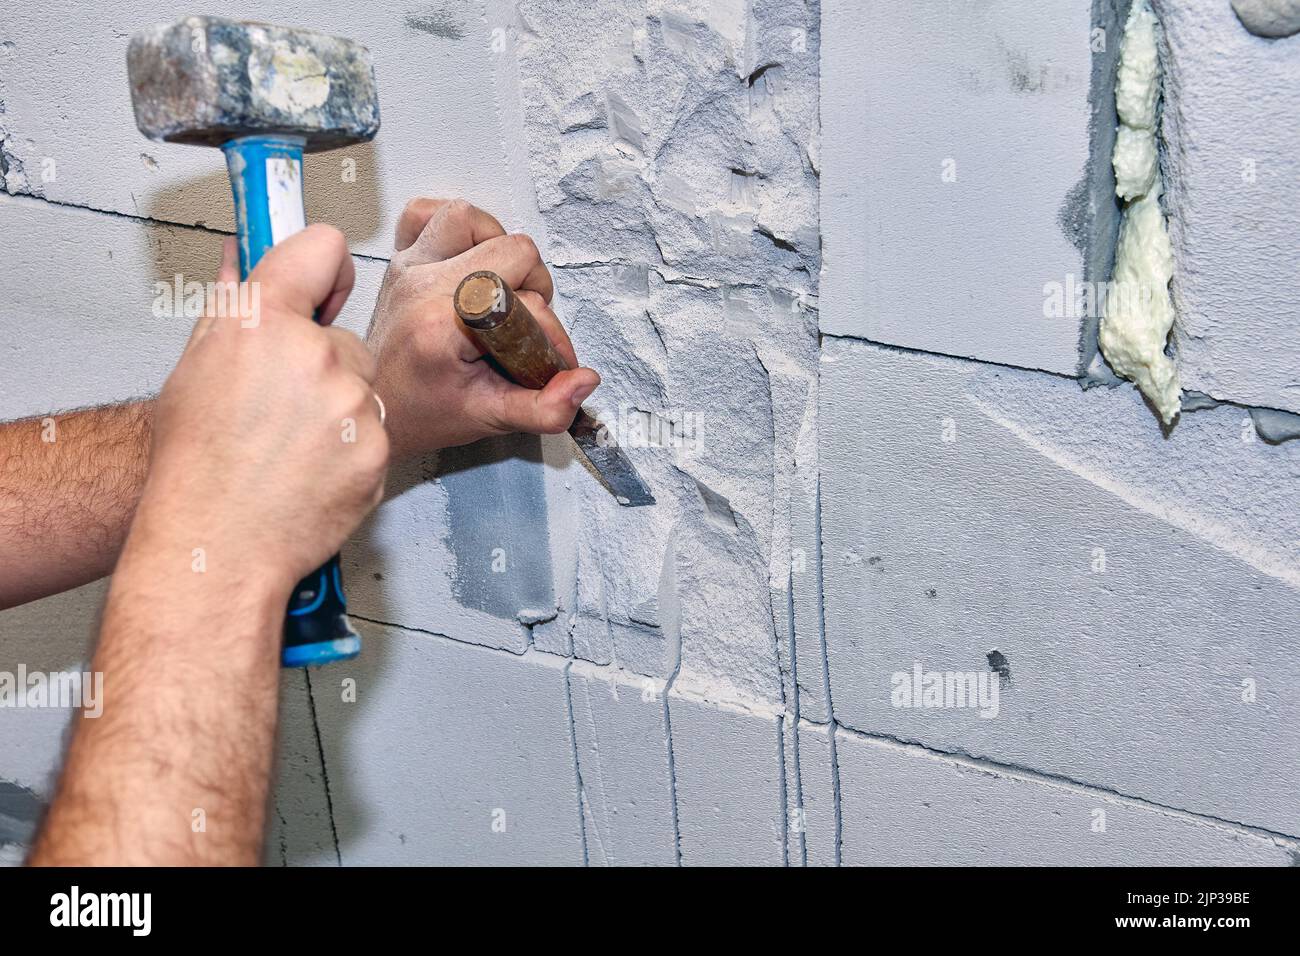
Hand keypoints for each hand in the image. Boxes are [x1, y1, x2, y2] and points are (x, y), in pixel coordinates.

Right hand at [138, 226, 388, 593]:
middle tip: (280, 403)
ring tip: (290, 444)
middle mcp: (315, 355)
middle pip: (344, 335)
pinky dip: (352, 448)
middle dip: (322, 361)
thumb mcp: (195, 368)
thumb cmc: (195, 465)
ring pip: (361, 387)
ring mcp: (352, 404)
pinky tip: (310, 468)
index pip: (322, 247)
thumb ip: (231, 304)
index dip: (323, 268)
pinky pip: (373, 431)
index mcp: (262, 322)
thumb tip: (242, 256)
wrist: (216, 543)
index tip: (320, 288)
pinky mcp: (378, 448)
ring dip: (337, 408)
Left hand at [366, 198, 600, 457]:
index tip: (547, 360)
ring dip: (498, 247)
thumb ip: (544, 408)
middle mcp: (422, 285)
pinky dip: (456, 228)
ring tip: (502, 286)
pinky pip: (425, 212)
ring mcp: (409, 267)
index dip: (551, 334)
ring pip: (471, 219)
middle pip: (512, 251)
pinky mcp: (401, 258)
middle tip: (526, 323)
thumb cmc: (423, 413)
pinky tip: (470, 258)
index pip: (526, 301)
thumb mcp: (490, 419)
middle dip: (534, 286)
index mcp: (442, 324)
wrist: (378, 409)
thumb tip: (582, 382)